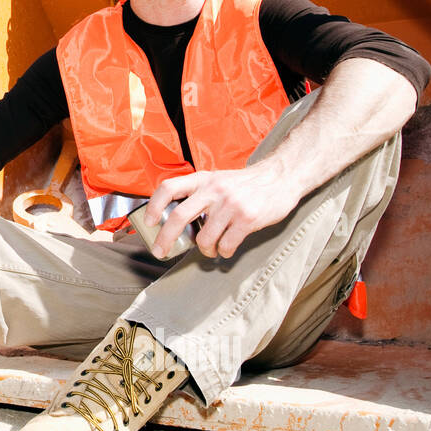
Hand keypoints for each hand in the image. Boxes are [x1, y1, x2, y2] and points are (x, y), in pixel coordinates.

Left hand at [145, 162, 301, 259]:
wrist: (281, 178)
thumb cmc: (245, 184)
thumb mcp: (217, 180)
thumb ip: (199, 193)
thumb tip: (174, 220)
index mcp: (203, 179)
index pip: (169, 187)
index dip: (155, 205)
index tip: (150, 222)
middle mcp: (214, 190)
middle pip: (179, 216)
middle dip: (165, 238)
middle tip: (160, 252)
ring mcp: (231, 204)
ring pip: (204, 238)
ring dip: (204, 250)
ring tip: (209, 250)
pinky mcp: (247, 219)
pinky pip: (226, 245)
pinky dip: (224, 252)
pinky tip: (227, 249)